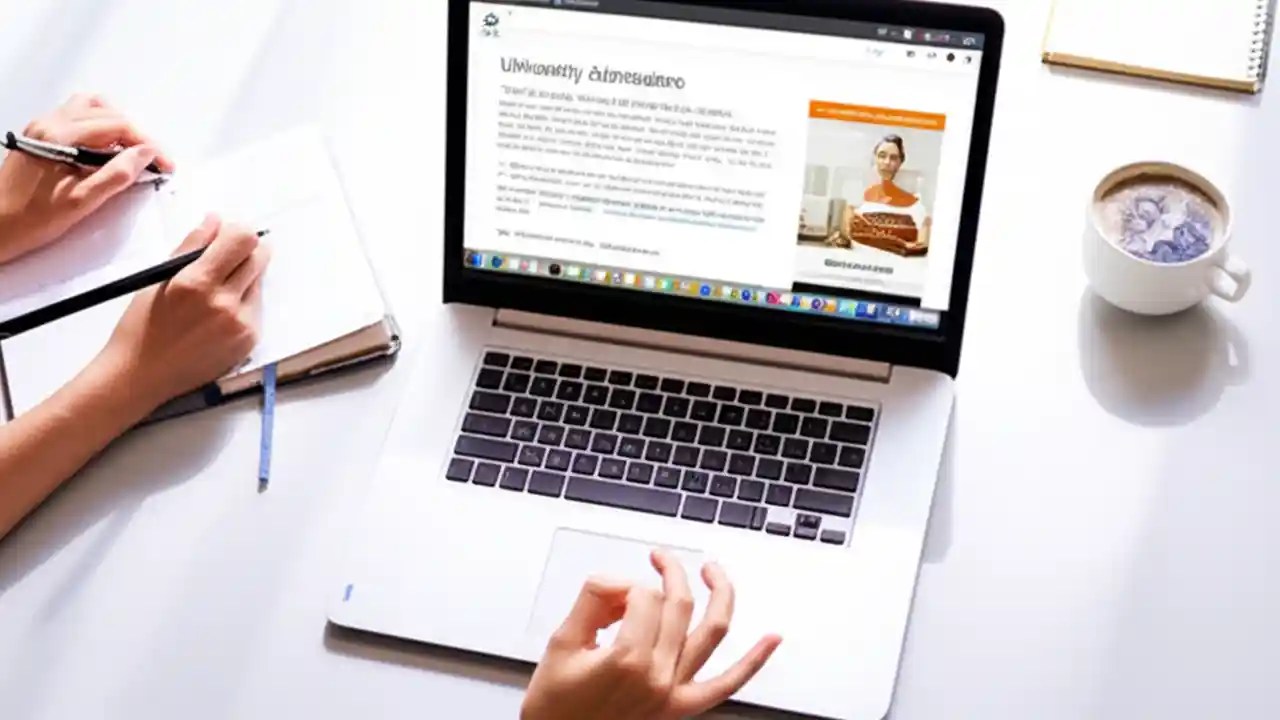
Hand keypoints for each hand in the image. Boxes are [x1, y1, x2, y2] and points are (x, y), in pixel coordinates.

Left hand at [0, 93, 173, 262]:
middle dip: (136, 135)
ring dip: (116, 126)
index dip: (148, 144)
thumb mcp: (81, 202)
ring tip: (129, 153)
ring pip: (90, 109)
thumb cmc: (31, 219)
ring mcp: (42, 127)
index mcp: (60, 136)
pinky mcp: (40, 136)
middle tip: (152, 161)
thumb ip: (117, 174)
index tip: (164, 164)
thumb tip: (145, 154)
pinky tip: (105, 153)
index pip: (118, 126)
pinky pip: (76, 118)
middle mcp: (50, 123)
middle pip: (107, 112)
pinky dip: (98, 129)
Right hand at [95, 214, 269, 412]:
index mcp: (197, 282)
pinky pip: (257, 307)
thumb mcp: (159, 278)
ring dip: (245, 277)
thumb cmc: (142, 326)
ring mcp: (241, 324)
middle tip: (226, 257)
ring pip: (260, 281)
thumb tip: (216, 219)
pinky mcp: (249, 340)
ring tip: (215, 291)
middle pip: (260, 256)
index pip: (243, 239)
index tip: (228, 234)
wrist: (142, 375)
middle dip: (246, 250)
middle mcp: (225, 302)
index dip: (238, 231)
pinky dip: (244, 302)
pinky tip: (218, 313)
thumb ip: (192, 245)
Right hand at [522, 550, 780, 719]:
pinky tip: (773, 638)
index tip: (607, 595)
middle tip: (659, 558)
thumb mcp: (561, 642)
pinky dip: (755, 661)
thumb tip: (619, 580)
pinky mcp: (681, 708)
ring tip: (712, 571)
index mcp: (627, 660)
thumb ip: (592, 600)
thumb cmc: (555, 704)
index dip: (624, 585)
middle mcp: (657, 676)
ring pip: (713, 632)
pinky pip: (728, 684)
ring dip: (720, 593)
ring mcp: (674, 693)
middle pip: (677, 605)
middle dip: (670, 572)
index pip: (643, 595)